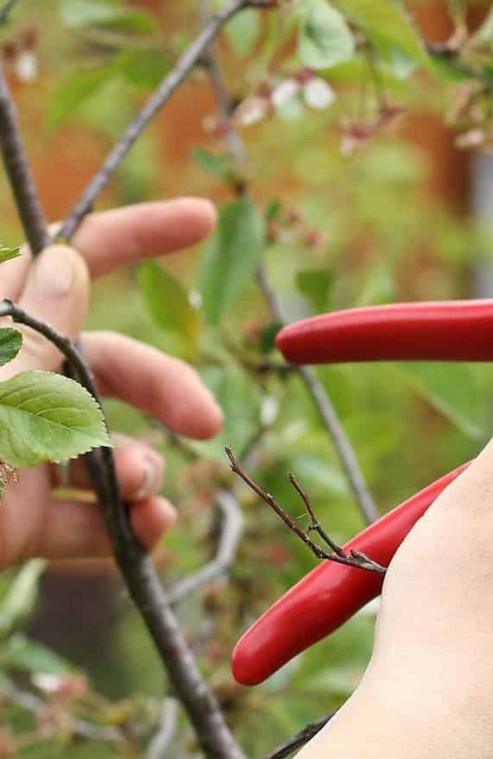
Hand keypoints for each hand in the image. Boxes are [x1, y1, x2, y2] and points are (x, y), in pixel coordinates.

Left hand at [0, 200, 222, 567]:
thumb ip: (30, 339)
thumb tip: (67, 259)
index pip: (62, 265)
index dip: (134, 237)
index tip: (202, 221)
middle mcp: (4, 392)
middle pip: (103, 365)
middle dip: (162, 388)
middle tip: (207, 422)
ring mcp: (11, 461)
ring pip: (101, 447)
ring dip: (140, 470)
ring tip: (146, 499)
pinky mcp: (17, 527)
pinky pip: (87, 519)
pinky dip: (125, 528)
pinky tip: (147, 537)